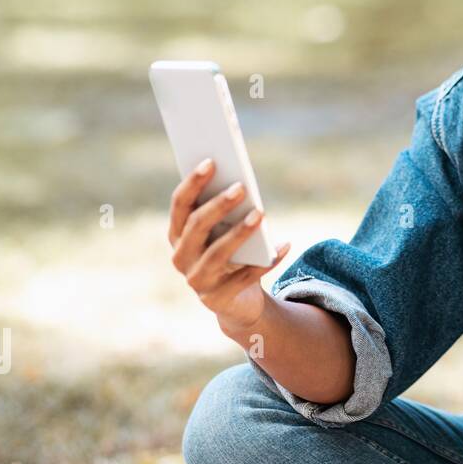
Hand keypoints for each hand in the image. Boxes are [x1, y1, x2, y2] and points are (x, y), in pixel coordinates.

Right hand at [168, 158, 289, 328]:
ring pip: (217, 253)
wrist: (238, 301)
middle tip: (241, 187)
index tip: (211, 162)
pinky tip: (285, 245)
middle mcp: (181, 258)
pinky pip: (246, 277)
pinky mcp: (219, 300)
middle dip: (218, 205)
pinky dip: (267, 261)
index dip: (193, 183)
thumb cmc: (232, 254)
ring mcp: (198, 281)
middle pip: (196, 227)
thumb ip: (226, 212)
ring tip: (261, 213)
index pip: (180, 205)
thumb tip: (241, 184)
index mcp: (177, 235)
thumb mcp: (225, 233)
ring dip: (239, 232)